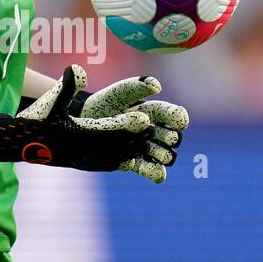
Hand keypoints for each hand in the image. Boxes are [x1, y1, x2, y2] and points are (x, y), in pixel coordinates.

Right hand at [0, 66, 153, 170]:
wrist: (19, 144)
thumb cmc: (35, 120)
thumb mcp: (49, 101)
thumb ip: (66, 85)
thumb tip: (78, 68)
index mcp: (76, 133)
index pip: (108, 129)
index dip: (127, 124)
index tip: (144, 118)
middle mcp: (81, 149)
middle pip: (116, 146)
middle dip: (134, 138)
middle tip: (152, 129)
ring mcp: (81, 160)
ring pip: (113, 158)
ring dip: (130, 151)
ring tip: (145, 142)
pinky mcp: (80, 165)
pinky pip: (105, 166)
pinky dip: (119, 161)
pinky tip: (128, 157)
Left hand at [72, 75, 188, 183]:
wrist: (83, 123)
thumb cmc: (104, 104)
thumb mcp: (119, 93)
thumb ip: (137, 86)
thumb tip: (157, 85)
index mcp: (153, 111)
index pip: (174, 115)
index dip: (179, 118)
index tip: (179, 121)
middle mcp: (154, 130)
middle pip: (174, 137)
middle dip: (170, 137)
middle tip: (155, 132)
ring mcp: (145, 147)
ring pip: (166, 155)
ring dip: (163, 155)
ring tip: (150, 149)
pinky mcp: (135, 162)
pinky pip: (152, 171)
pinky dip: (156, 173)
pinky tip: (156, 175)